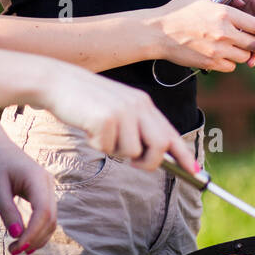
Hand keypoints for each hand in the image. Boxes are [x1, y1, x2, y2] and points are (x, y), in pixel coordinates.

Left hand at [0, 133, 55, 254]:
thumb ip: (8, 212)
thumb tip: (17, 236)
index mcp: (37, 178)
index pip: (43, 212)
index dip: (33, 234)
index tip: (17, 248)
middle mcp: (47, 183)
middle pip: (51, 218)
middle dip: (35, 239)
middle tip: (13, 252)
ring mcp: (47, 187)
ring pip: (51, 219)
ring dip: (38, 237)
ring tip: (16, 249)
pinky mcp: (42, 192)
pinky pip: (46, 215)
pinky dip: (37, 230)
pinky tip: (24, 240)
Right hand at [39, 66, 195, 171]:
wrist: (59, 82)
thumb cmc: (87, 101)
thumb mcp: (118, 109)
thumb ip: (136, 128)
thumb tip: (149, 157)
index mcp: (144, 104)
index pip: (171, 132)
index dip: (184, 155)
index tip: (195, 172)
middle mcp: (138, 105)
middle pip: (160, 146)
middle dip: (149, 163)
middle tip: (133, 162)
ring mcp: (123, 111)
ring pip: (131, 152)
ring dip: (114, 150)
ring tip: (100, 133)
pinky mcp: (106, 118)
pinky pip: (108, 148)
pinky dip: (97, 144)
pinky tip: (89, 128)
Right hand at [150, 0, 254, 70]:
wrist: (158, 33)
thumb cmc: (178, 10)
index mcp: (225, 14)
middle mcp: (224, 33)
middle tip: (251, 37)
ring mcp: (218, 50)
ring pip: (245, 56)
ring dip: (243, 51)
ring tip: (235, 44)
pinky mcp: (210, 62)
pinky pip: (231, 66)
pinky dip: (230, 61)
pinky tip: (223, 53)